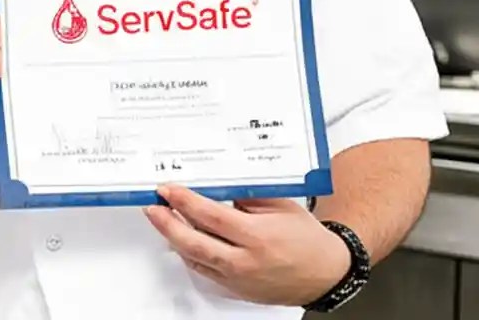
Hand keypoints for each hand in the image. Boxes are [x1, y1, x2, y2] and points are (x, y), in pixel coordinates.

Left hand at [144, 184, 350, 306]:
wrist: (325, 273)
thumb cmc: (306, 239)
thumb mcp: (280, 206)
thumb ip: (246, 197)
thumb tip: (214, 187)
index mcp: (257, 236)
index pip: (209, 216)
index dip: (184, 201)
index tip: (168, 190)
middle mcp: (245, 261)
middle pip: (193, 242)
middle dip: (167, 223)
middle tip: (153, 207)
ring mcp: (239, 279)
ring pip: (195, 259)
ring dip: (174, 238)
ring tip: (162, 220)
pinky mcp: (237, 290)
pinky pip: (205, 271)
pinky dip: (190, 254)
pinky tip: (182, 240)